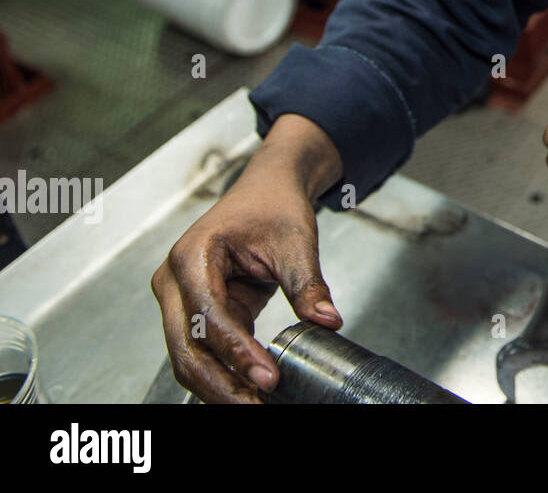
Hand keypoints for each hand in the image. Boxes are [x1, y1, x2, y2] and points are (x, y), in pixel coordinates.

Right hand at [150, 114, 344, 403]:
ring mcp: (179, 299)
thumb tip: (326, 321)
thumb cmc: (273, 205)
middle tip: (258, 404)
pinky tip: (252, 388)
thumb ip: (308, 285)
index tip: (267, 377)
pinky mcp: (195, 313)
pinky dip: (225, 372)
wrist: (267, 190)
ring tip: (256, 403)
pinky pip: (205, 351)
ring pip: (189, 357)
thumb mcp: (296, 242)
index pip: (210, 316)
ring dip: (220, 385)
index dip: (237, 352)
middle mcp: (174, 280)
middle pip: (187, 348)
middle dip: (222, 382)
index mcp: (193, 256)